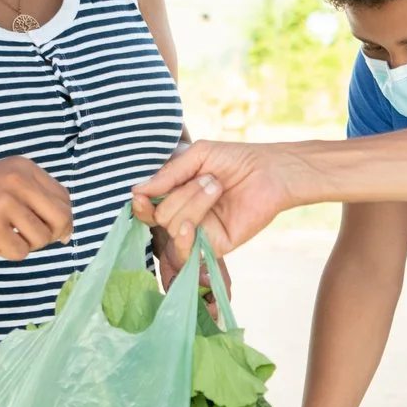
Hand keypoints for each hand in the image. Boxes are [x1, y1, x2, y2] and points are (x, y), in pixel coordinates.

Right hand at [0, 157, 73, 259]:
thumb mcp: (0, 179)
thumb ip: (31, 196)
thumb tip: (66, 231)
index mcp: (23, 168)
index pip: (63, 198)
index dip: (63, 219)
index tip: (53, 232)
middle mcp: (18, 181)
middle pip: (61, 218)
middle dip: (52, 235)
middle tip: (32, 240)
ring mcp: (5, 203)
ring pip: (41, 238)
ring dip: (27, 245)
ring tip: (4, 237)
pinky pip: (20, 252)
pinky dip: (8, 253)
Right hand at [131, 140, 300, 253]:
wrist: (269, 171)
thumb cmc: (234, 160)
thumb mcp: (197, 156)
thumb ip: (168, 174)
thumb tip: (137, 191)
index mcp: (176, 195)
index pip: (147, 208)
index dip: (141, 205)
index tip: (141, 196)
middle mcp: (184, 215)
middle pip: (159, 216)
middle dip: (180, 194)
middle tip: (207, 178)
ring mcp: (199, 232)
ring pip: (173, 227)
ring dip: (192, 202)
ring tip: (216, 186)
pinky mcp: (214, 246)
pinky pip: (188, 250)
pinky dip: (184, 237)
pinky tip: (192, 224)